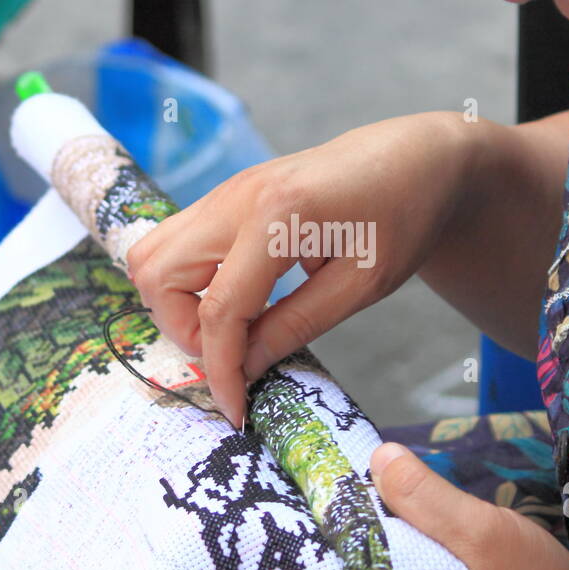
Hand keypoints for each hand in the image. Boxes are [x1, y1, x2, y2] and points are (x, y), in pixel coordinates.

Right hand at [126, 111, 481, 428]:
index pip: (220, 308)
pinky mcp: (228, 196)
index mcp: (279, 216)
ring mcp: (227, 191)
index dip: (220, 368)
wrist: (415, 158)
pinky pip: (178, 242)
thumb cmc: (403, 216)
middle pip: (157, 274)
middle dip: (183, 331)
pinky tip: (239, 301)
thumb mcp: (362, 284)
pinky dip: (188, 281)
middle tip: (235, 354)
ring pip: (153, 253)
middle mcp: (237, 196)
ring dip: (176, 304)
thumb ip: (297, 324)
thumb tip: (244, 368)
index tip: (236, 411)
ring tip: (232, 329)